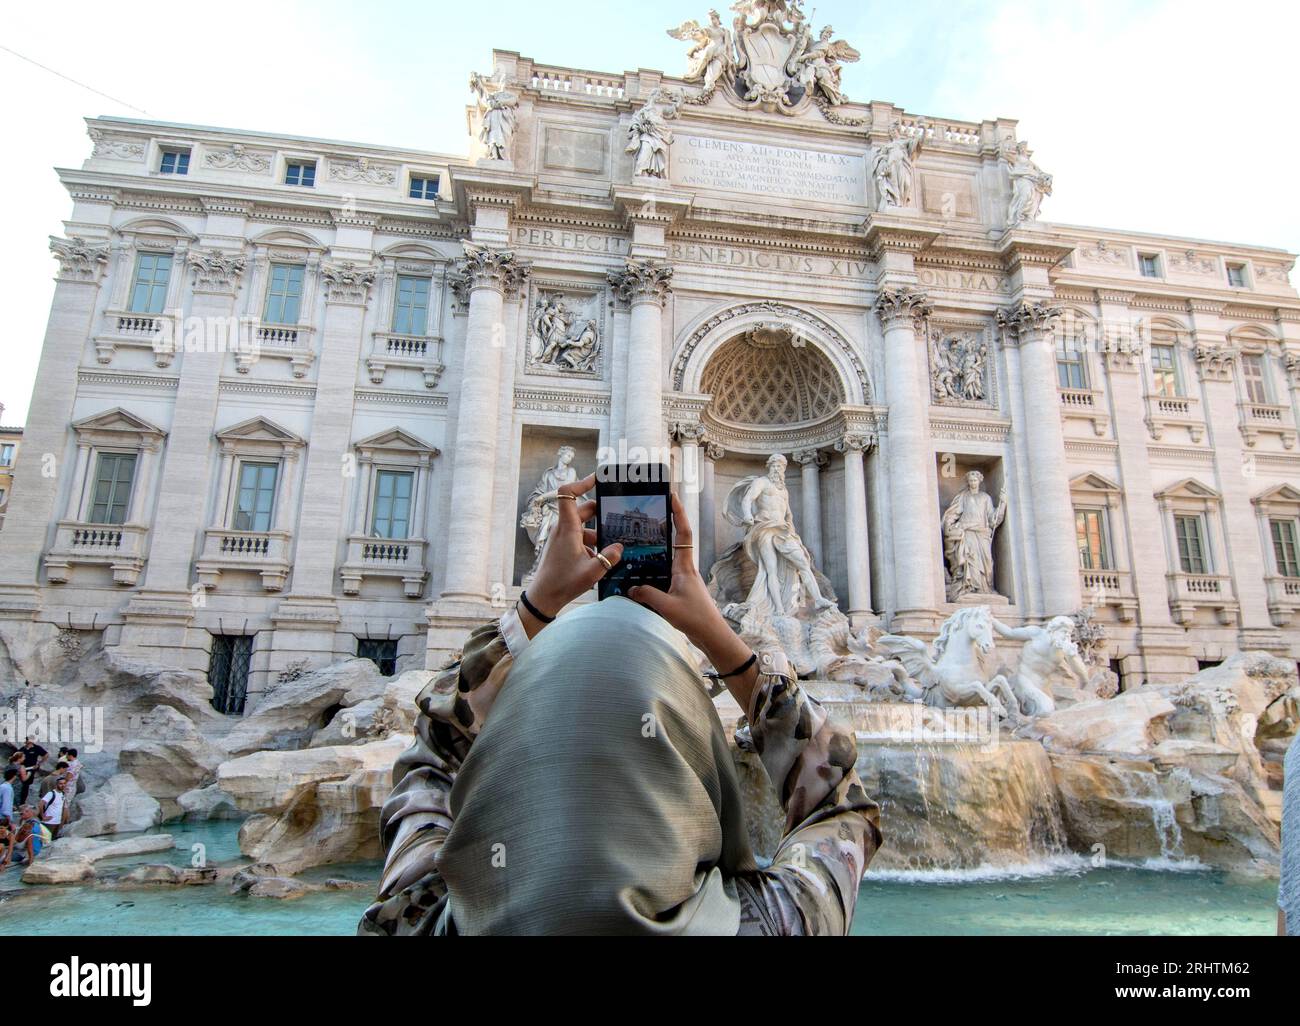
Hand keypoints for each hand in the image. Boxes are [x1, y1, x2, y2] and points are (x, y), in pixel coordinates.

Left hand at [523, 473, 622, 637]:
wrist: (544, 598)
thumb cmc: (563, 584)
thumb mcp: (591, 572)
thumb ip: (608, 558)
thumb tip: (620, 546)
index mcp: (567, 528)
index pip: (568, 493)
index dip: (581, 482)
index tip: (597, 478)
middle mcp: (563, 529)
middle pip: (583, 509)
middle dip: (601, 512)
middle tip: (619, 515)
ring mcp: (562, 538)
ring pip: (584, 526)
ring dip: (599, 532)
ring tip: (615, 542)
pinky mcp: (564, 547)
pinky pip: (581, 538)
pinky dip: (592, 544)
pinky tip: (603, 558)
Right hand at [630, 494, 750, 675]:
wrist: (712, 635)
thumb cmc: (695, 618)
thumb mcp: (666, 606)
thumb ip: (647, 594)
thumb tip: (630, 587)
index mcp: (684, 566)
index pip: (683, 533)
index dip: (678, 513)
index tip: (671, 496)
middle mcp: (685, 569)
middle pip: (676, 540)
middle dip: (666, 524)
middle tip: (650, 512)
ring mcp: (683, 579)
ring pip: (669, 557)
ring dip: (658, 547)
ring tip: (639, 539)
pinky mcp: (680, 591)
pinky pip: (665, 573)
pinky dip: (653, 569)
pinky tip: (640, 574)